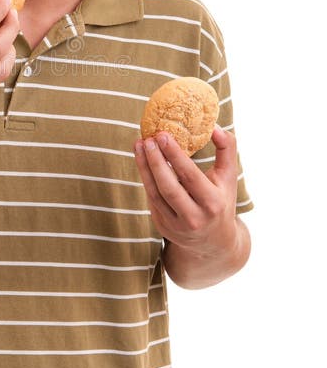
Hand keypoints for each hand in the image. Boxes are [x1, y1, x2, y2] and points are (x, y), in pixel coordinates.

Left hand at [134, 126, 238, 257]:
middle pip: (169, 187)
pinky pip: (151, 199)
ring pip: (154, 193)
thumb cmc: (221, 200)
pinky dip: (145, 178)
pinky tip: (142, 160)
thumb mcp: (229, 176)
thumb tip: (214, 126)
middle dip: (155, 161)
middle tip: (147, 138)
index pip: (190, 176)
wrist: (213, 242)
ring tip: (139, 145)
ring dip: (144, 167)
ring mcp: (176, 225)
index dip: (175, 155)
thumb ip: (227, 148)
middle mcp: (194, 217)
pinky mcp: (162, 226)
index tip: (163, 135)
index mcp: (213, 203)